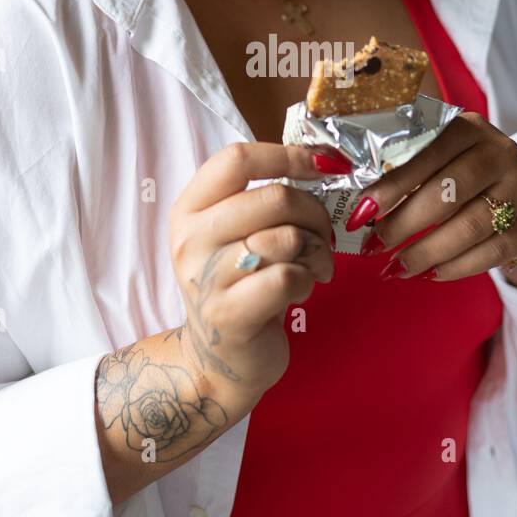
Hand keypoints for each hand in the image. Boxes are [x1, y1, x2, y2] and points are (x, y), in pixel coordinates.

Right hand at [169, 141, 342, 405]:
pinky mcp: (228, 314)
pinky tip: (300, 290)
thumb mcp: (236, 234)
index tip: (326, 165)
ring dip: (318, 252)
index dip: (289, 156)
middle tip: (323, 235)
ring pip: (287, 237)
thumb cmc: (240, 286)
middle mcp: (189, 239)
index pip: (237, 159)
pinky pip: (289, 277)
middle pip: (274, 197)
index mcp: (189, 208)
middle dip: (316, 214)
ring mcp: (205, 277)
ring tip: (314, 267)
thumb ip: (263, 199)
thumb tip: (324, 161)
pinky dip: (308, 281)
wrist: (218, 360)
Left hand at [347, 111, 516, 297]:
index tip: (361, 214)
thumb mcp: (438, 161)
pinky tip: (430, 274)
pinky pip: (492, 251)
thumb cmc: (462, 178)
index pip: (426, 155)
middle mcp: (501, 151)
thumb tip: (342, 186)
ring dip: (427, 252)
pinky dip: (455, 267)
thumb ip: (402, 168)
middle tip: (375, 246)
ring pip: (470, 226)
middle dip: (404, 224)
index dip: (391, 187)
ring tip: (397, 268)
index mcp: (469, 128)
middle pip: (447, 193)